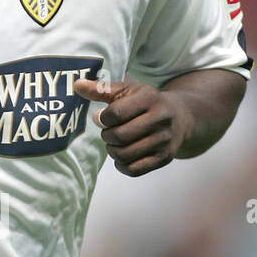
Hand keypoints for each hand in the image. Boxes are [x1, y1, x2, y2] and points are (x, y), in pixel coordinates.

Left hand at [74, 77, 192, 176]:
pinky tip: (122, 155)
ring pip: (124, 155)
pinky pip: (133, 170)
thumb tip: (77, 85)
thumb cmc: (145, 103)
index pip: (116, 113)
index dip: (102, 119)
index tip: (102, 118)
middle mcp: (161, 118)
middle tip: (108, 132)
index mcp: (150, 97)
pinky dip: (121, 165)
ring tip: (115, 143)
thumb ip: (101, 89)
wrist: (179, 117)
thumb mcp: (127, 90)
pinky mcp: (164, 158)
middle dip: (107, 136)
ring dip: (112, 150)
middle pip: (119, 136)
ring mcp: (164, 140)